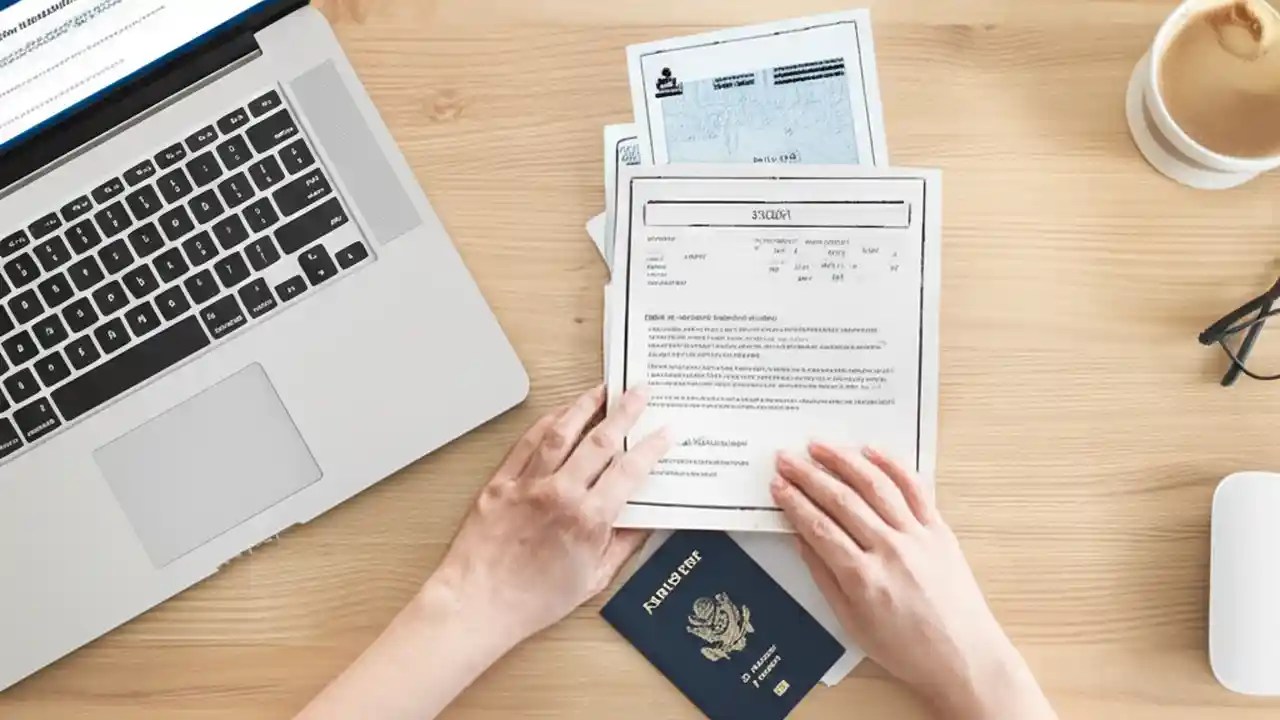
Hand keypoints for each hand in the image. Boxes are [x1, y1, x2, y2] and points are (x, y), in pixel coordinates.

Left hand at [429, 385, 670, 646]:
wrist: (478, 605)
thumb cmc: (533, 600)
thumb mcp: (594, 579)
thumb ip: (624, 544)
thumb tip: (647, 519)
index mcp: (588, 520)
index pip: (630, 470)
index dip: (652, 446)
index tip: (665, 432)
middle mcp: (560, 495)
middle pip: (600, 440)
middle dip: (625, 411)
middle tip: (639, 391)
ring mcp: (528, 485)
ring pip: (562, 432)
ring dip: (585, 405)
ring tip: (601, 389)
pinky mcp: (500, 483)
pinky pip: (527, 443)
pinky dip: (547, 423)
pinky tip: (560, 414)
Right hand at [772, 444, 1054, 719]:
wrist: (964, 657)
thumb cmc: (906, 649)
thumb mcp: (852, 622)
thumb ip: (824, 577)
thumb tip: (800, 539)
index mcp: (863, 578)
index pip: (818, 527)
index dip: (793, 502)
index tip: (777, 485)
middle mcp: (890, 550)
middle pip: (841, 501)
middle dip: (808, 475)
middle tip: (786, 458)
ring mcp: (917, 536)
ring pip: (875, 486)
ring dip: (843, 460)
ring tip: (819, 445)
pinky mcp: (939, 530)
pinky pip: (914, 488)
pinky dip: (892, 465)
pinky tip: (870, 450)